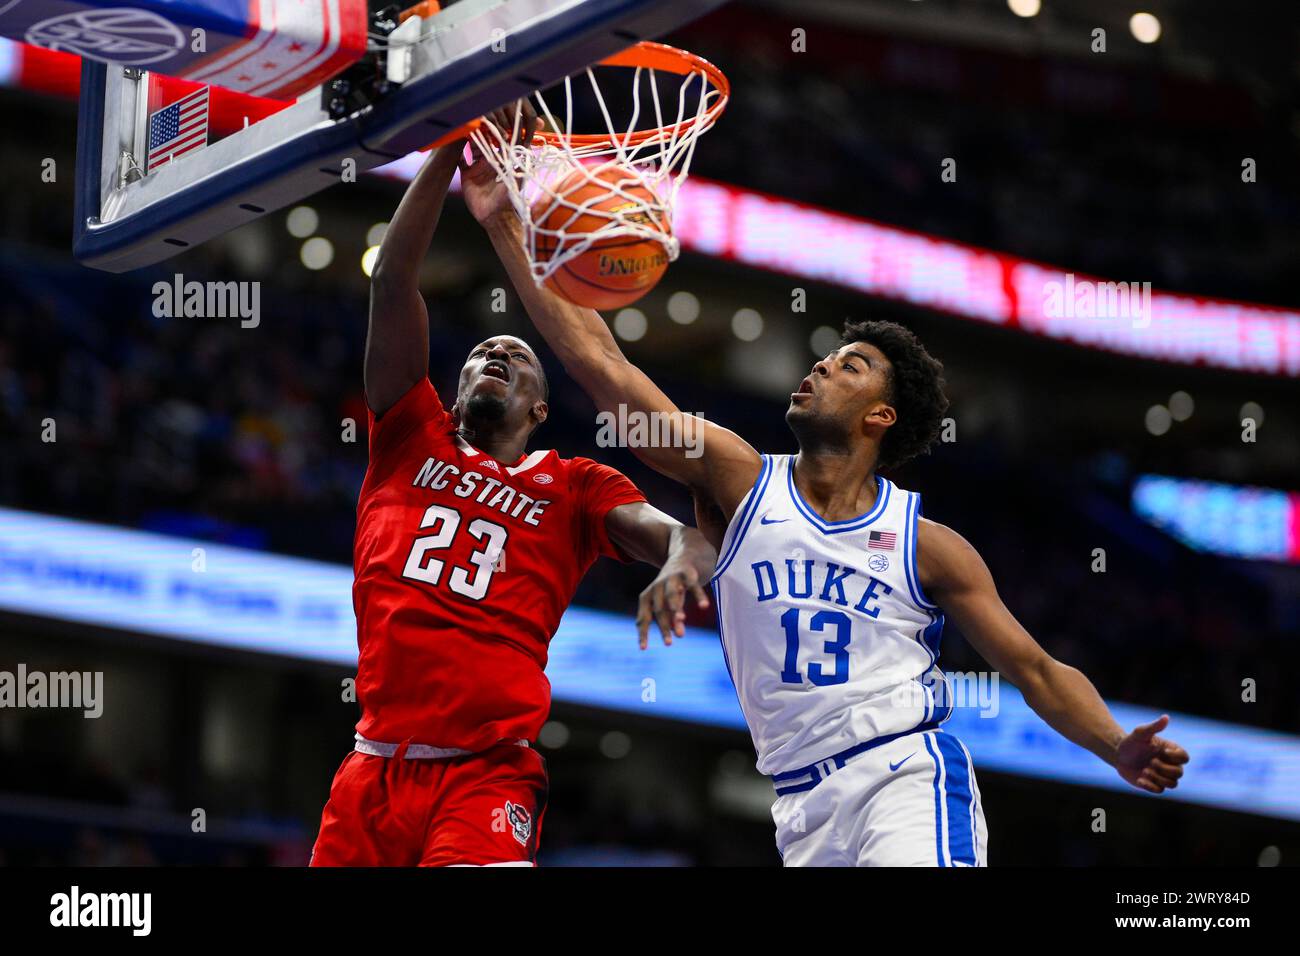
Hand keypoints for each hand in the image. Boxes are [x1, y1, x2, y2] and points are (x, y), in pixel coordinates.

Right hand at [459, 100, 539, 224]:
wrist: (495, 216)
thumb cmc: (509, 198)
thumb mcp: (516, 176)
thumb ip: (519, 161)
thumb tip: (528, 143)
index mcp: (502, 160)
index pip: (498, 140)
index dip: (495, 130)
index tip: (492, 119)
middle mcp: (490, 161)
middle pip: (483, 141)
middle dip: (480, 130)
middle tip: (475, 118)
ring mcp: (477, 167)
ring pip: (470, 147)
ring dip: (467, 138)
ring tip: (463, 126)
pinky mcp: (466, 175)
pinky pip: (459, 160)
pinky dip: (454, 152)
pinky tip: (450, 142)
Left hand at [635, 556, 710, 649]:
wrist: (685, 555)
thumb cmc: (673, 585)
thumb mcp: (668, 602)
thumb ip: (671, 617)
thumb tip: (673, 634)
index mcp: (648, 596)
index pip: (644, 617)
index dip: (643, 632)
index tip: (643, 649)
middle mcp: (657, 587)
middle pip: (659, 609)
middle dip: (664, 626)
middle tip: (669, 643)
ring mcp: (671, 578)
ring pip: (671, 595)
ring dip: (675, 609)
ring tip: (680, 622)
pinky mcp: (687, 573)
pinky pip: (693, 585)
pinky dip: (698, 595)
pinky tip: (704, 606)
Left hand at [1114, 715, 1188, 793]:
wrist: (1118, 754)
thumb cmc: (1131, 741)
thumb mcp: (1141, 733)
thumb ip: (1154, 727)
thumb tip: (1166, 717)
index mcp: (1170, 751)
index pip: (1185, 757)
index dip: (1177, 757)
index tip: (1163, 752)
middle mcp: (1169, 764)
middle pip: (1179, 773)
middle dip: (1165, 769)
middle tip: (1150, 762)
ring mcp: (1162, 776)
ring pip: (1172, 784)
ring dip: (1159, 778)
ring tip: (1144, 771)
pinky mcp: (1154, 785)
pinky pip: (1160, 791)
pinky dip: (1151, 786)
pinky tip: (1140, 779)